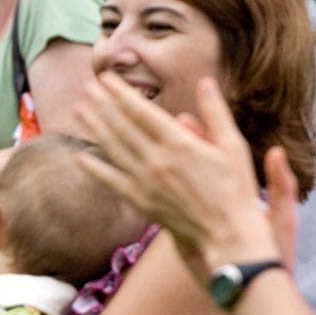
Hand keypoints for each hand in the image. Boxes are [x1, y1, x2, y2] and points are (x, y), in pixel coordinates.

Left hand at [76, 74, 283, 286]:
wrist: (229, 236)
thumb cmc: (236, 189)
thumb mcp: (232, 146)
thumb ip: (215, 112)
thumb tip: (205, 81)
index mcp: (178, 143)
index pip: (141, 111)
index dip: (121, 93)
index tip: (105, 78)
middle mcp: (157, 160)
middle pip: (121, 126)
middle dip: (102, 104)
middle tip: (87, 87)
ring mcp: (146, 182)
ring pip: (113, 149)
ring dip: (94, 128)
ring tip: (79, 110)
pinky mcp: (142, 201)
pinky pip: (112, 181)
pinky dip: (95, 169)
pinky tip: (80, 157)